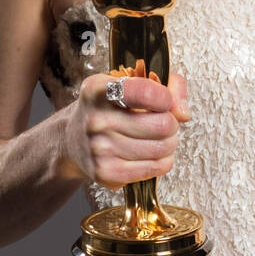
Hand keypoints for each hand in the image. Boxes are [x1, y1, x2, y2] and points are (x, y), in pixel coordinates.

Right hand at [62, 67, 189, 188]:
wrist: (71, 139)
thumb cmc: (109, 107)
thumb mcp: (129, 83)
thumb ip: (167, 85)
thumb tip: (183, 112)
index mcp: (98, 89)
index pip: (146, 92)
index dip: (166, 98)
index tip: (164, 100)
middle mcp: (96, 119)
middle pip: (162, 125)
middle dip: (171, 124)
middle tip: (161, 122)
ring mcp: (99, 148)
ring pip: (162, 149)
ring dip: (168, 144)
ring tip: (155, 138)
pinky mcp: (105, 172)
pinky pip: (154, 168)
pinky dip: (161, 162)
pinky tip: (150, 154)